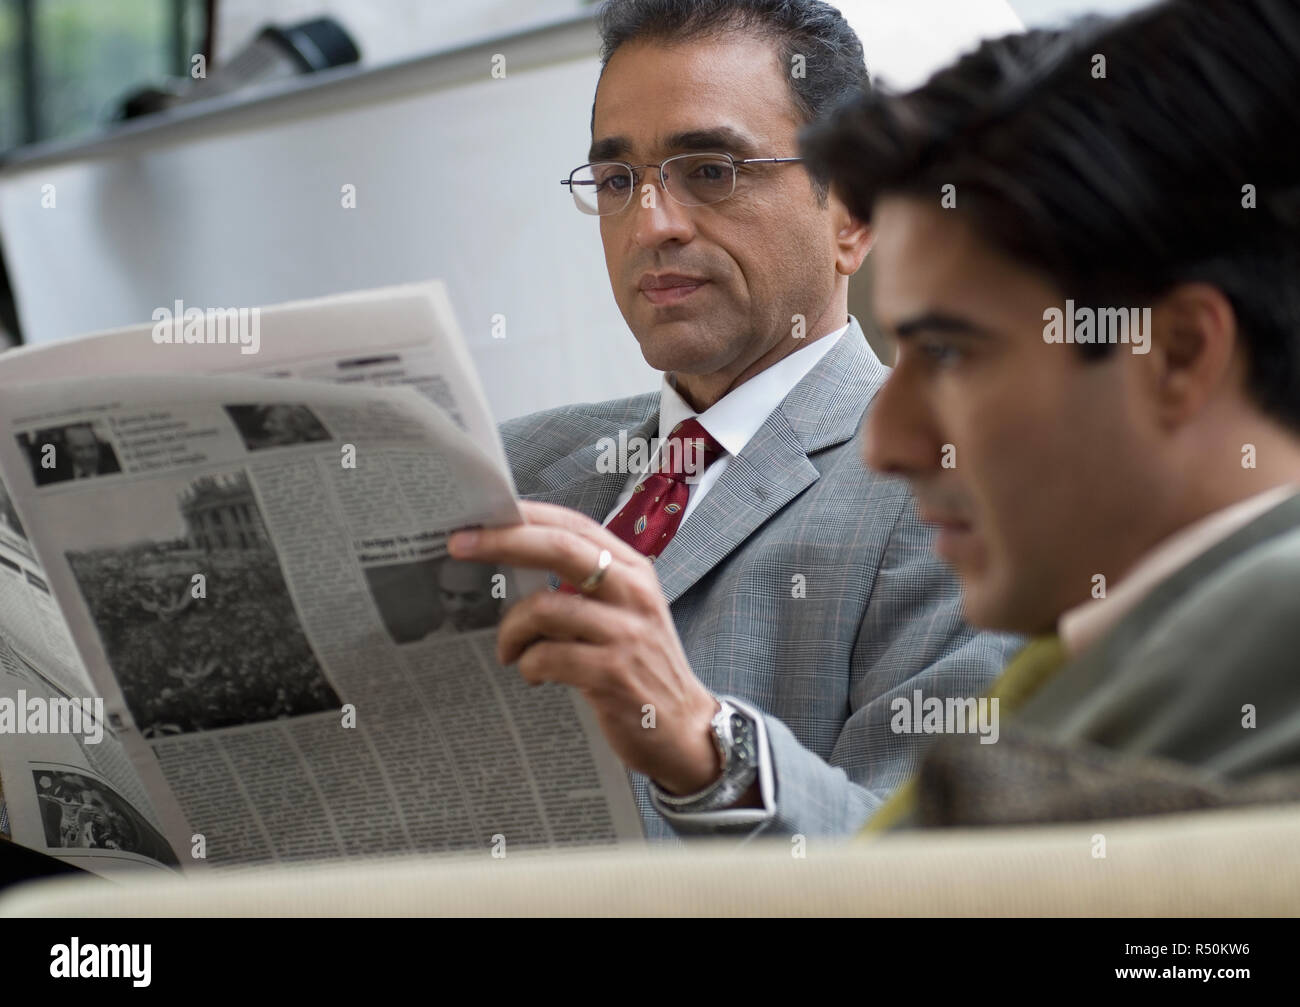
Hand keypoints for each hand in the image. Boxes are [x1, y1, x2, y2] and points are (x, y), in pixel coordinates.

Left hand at [448, 501, 721, 794]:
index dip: (525, 516)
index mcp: (633, 570)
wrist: (684, 728)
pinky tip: (535, 676)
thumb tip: (514, 556)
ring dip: (511, 631)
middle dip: (503, 542)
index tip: (480, 518)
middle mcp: (633, 593)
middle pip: (560, 548)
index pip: (574, 525)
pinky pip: (548, 657)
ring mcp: (626, 633)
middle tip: (461, 546)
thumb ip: (582, 584)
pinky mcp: (614, 674)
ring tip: (509, 651)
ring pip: (544, 608)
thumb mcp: (624, 611)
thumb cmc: (641, 665)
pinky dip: (529, 666)